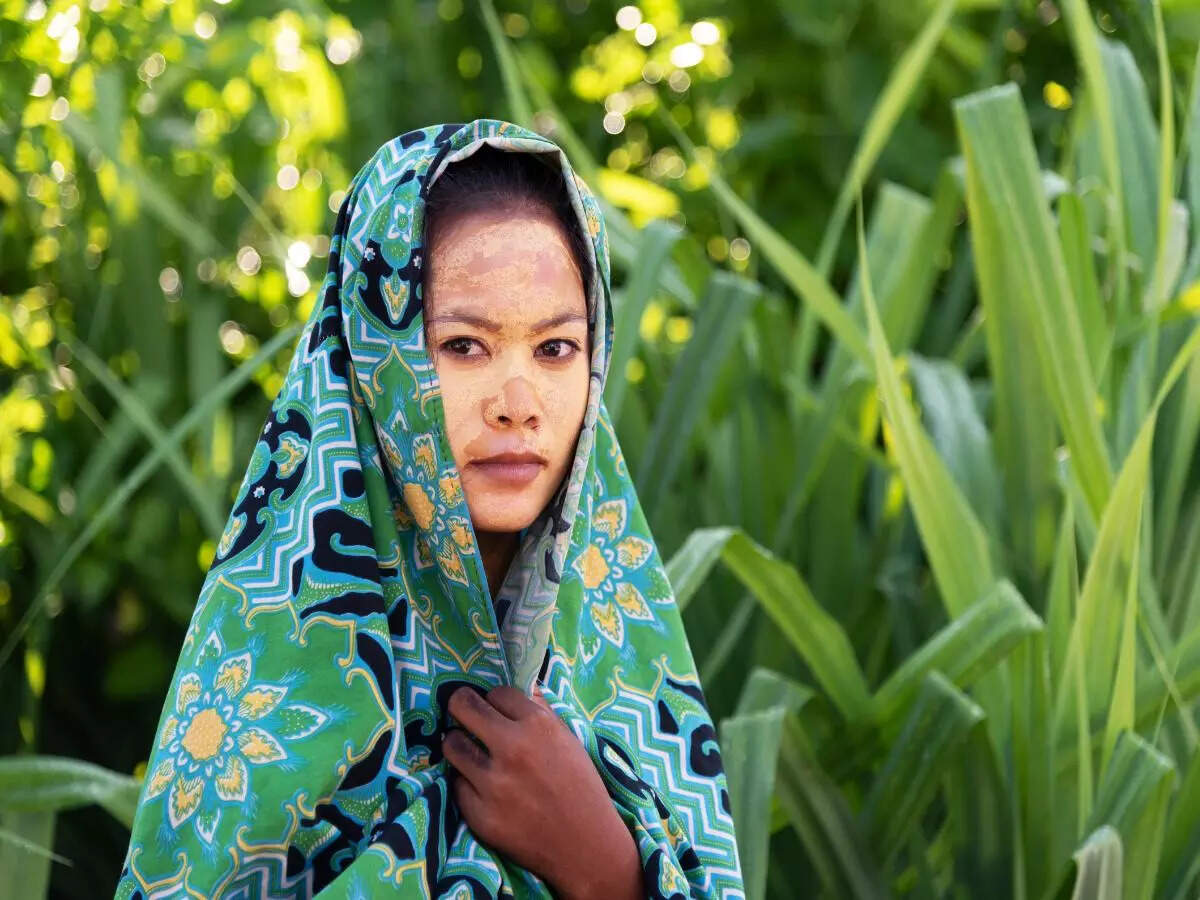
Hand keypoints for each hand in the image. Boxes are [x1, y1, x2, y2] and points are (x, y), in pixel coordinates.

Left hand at [442, 682, 644, 899]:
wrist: (585, 845)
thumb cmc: (581, 787)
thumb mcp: (568, 739)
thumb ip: (540, 711)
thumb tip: (514, 688)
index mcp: (538, 725)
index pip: (496, 693)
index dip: (497, 701)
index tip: (498, 711)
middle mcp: (512, 749)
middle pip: (462, 706)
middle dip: (462, 706)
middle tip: (465, 714)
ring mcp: (493, 783)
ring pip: (452, 744)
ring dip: (460, 744)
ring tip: (472, 753)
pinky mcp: (479, 814)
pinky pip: (457, 784)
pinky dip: (468, 783)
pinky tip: (485, 789)